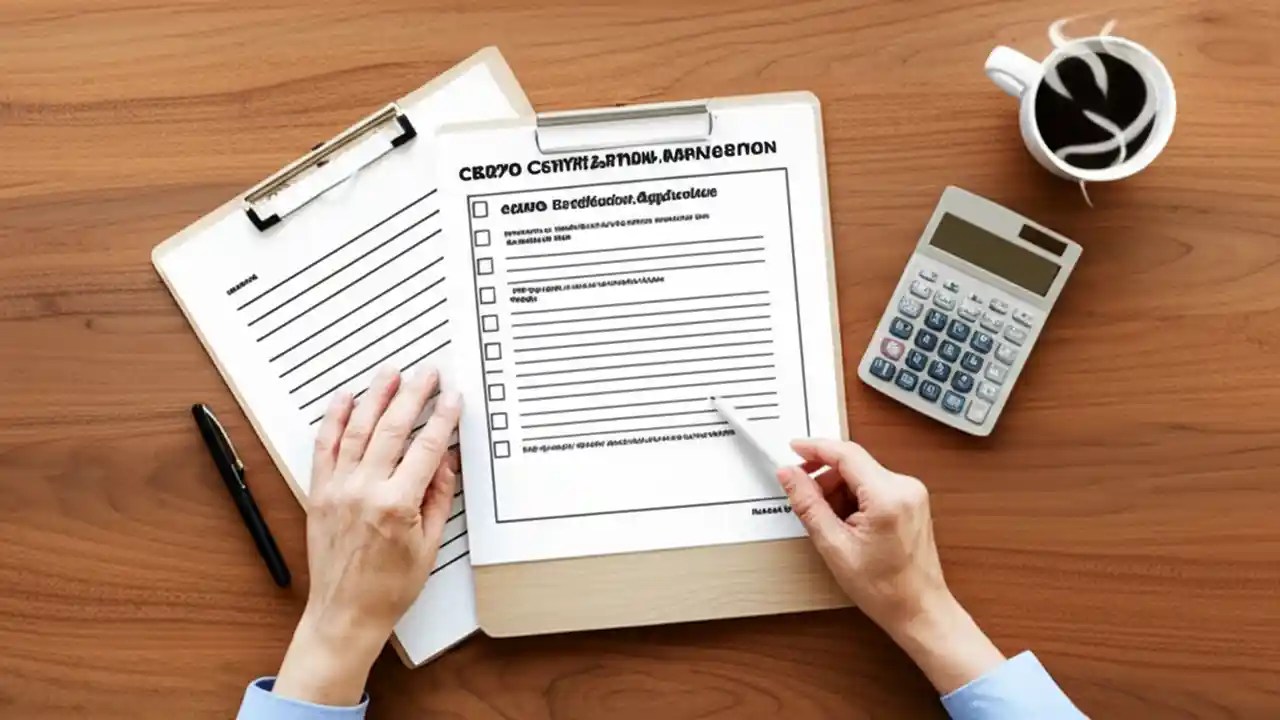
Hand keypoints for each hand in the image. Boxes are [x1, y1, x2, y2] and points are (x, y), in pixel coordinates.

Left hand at [273, 367, 460, 705]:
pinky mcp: (319, 492)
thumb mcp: (429, 544)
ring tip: (390, 373)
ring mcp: (338, 489)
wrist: (346, 613)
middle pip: (393, 429)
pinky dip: (334, 418)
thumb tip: (446, 459)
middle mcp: (365, 491)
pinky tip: (346, 398)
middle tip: (427, 374)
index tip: (453, 398)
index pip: (426, 448)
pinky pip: (325, 446)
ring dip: (376, 396)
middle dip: (413, 395)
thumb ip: (439, 496)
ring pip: (358, 429)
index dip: (443, 418)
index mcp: (397, 505)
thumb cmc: (389, 587)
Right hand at [777, 438, 1003, 693]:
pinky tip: (846, 525)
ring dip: (838, 491)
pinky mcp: (911, 501)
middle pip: (852, 464)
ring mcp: (912, 493)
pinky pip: (874, 487)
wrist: (919, 611)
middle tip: (805, 501)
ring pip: (861, 476)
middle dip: (824, 478)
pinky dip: (854, 499)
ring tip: (829, 523)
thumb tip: (789, 475)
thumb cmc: (886, 589)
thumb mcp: (834, 546)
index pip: (845, 453)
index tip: (794, 448)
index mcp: (888, 496)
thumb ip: (808, 504)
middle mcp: (905, 487)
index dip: (814, 448)